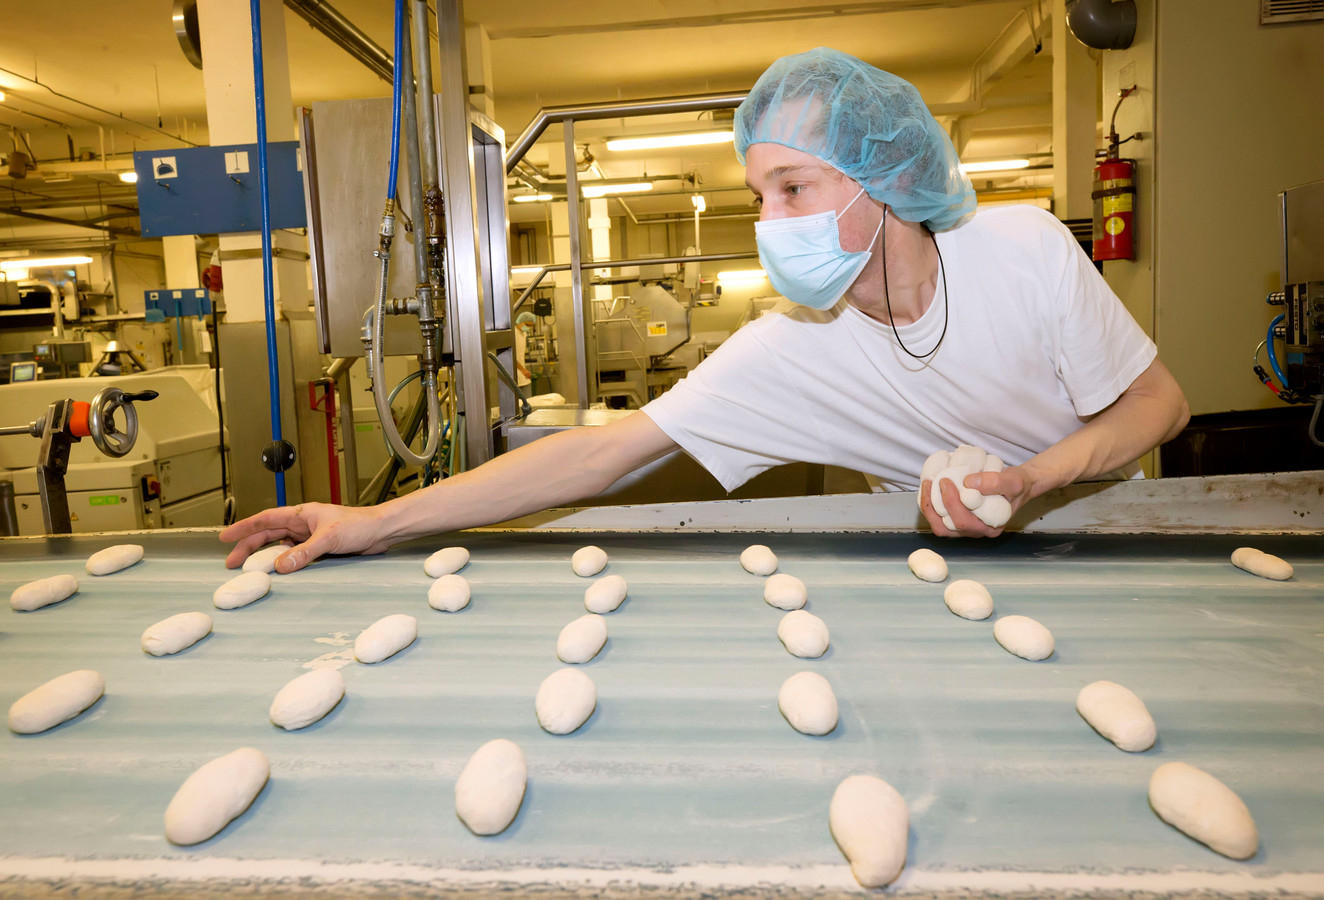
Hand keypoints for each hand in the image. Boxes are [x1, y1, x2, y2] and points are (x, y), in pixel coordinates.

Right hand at [219, 503, 392, 572]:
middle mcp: (302, 523)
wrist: (381, 531)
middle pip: (268, 534)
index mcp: (301, 513)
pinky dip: (283, 562)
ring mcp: (310, 535)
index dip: (244, 528)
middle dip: (248, 547)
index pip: (265, 519)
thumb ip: (305, 552)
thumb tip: (280, 567)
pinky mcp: (319, 547)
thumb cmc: (360, 525)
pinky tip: (277, 571)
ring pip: (279, 545)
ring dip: (265, 556)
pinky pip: (294, 555)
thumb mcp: (329, 538)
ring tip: (249, 570)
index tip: (225, 537)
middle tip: (232, 563)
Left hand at [918, 466, 1035, 537]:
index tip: (946, 481)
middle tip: (934, 481)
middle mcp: (976, 531)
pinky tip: (930, 487)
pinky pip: (939, 517)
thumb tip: (969, 482)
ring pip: (939, 525)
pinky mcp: (959, 518)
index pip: (964, 522)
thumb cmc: (1019, 485)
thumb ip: (995, 482)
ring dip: (928, 506)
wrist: (1020, 484)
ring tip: (927, 484)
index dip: (950, 503)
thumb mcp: (1014, 481)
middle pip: (946, 527)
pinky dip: (931, 503)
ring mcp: (966, 526)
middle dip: (934, 505)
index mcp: (990, 527)